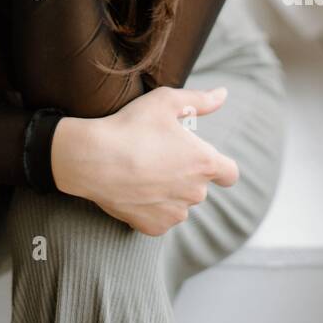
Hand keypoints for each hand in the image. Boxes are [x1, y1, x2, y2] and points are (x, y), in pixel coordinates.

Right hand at [51, 86, 238, 236]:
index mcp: (204, 163)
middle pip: (200, 185)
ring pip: (180, 202)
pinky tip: (134, 188)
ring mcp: (175, 213)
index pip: (230, 173)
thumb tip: (223, 94)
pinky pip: (160, 217)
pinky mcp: (154, 227)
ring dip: (169, 191)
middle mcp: (195, 193)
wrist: (93, 159)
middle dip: (185, 173)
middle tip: (158, 154)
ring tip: (143, 171)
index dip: (220, 165)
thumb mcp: (165, 101)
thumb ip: (200, 100)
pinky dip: (151, 207)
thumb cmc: (131, 126)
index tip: (201, 158)